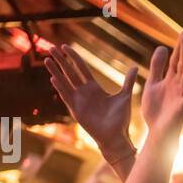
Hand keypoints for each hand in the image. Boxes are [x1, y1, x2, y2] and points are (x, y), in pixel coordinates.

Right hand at [46, 45, 137, 160]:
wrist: (116, 136)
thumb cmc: (120, 119)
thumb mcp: (124, 96)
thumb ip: (127, 82)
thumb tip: (135, 67)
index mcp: (94, 88)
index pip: (81, 68)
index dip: (73, 57)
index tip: (65, 46)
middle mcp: (84, 92)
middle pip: (69, 72)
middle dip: (61, 60)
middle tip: (51, 48)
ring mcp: (78, 101)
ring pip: (64, 82)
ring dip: (55, 71)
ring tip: (47, 59)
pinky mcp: (76, 110)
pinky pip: (66, 96)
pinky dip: (60, 87)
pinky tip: (53, 78)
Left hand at [141, 32, 182, 147]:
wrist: (157, 132)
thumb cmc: (157, 110)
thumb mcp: (152, 84)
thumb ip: (157, 68)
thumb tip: (161, 48)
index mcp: (171, 80)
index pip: (176, 60)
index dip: (179, 47)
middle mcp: (178, 86)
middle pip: (182, 65)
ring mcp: (181, 97)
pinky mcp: (181, 110)